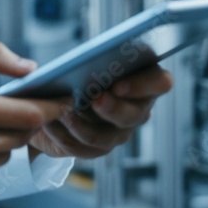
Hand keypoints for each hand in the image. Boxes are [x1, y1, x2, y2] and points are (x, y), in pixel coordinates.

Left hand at [29, 65, 172, 158]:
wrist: (53, 100)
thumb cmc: (74, 71)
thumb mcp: (77, 59)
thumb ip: (77, 59)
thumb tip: (48, 66)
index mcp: (142, 78)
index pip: (160, 83)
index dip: (143, 85)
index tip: (118, 85)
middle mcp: (137, 108)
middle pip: (134, 114)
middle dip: (112, 108)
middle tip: (93, 100)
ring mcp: (119, 132)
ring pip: (107, 137)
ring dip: (83, 125)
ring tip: (63, 111)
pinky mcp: (99, 148)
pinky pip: (84, 148)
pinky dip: (64, 135)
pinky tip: (50, 123)